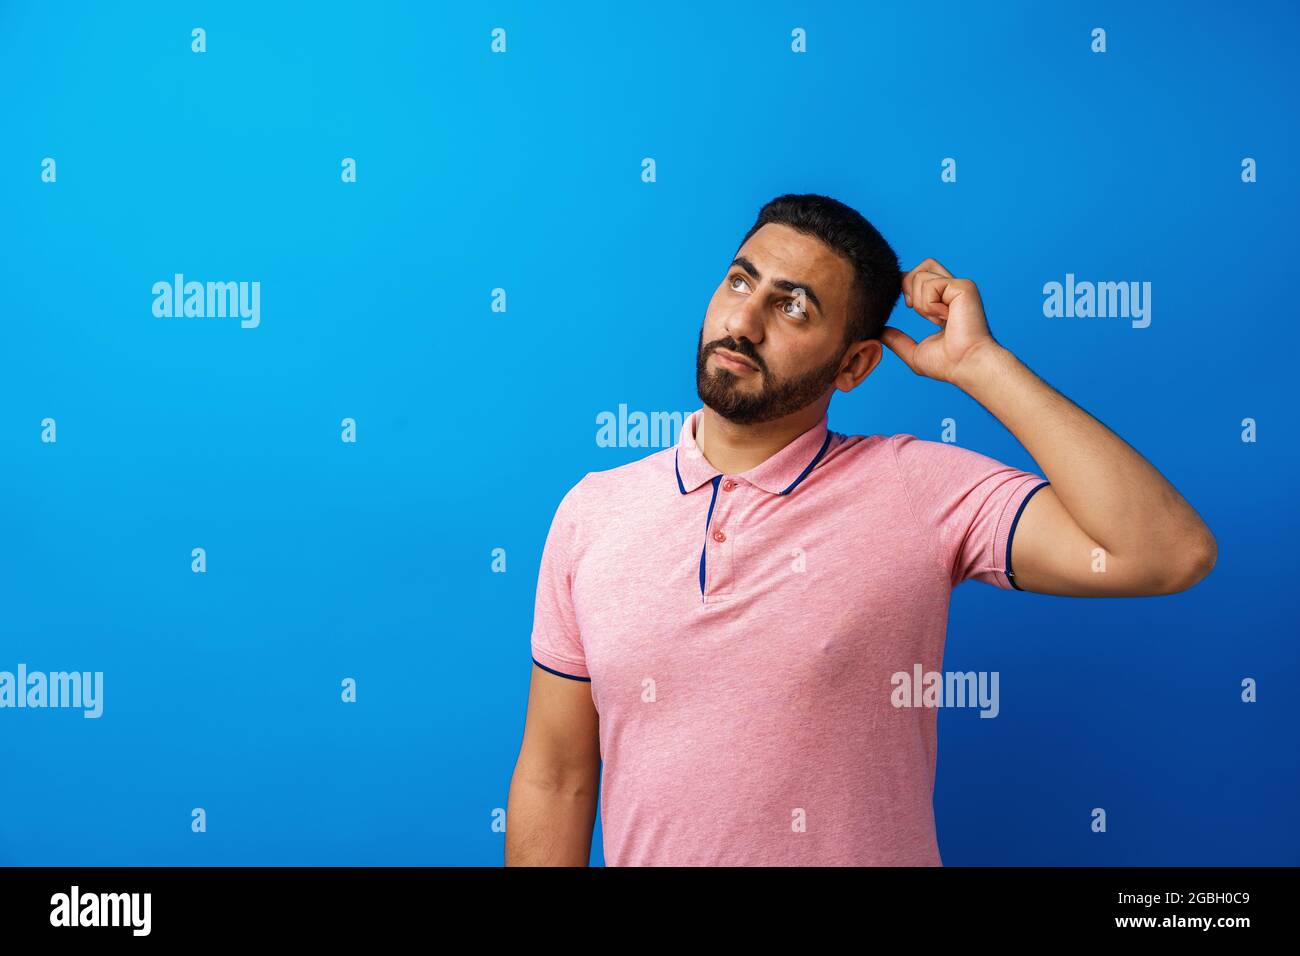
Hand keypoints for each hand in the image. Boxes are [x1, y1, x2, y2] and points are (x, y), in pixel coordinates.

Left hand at [882, 257, 1000, 385]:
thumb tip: (881, 332)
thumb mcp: (915, 353)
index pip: (920, 276)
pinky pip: (930, 284)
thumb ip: (898, 341)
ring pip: (921, 275)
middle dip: (909, 288)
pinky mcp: (963, 286)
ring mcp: (959, 286)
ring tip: (937, 319)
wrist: (965, 366)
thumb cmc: (948, 364)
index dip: (907, 286)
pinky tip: (945, 317)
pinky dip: (930, 305)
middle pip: (921, 267)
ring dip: (921, 303)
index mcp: (943, 301)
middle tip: (921, 312)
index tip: (910, 307)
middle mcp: (952, 290)